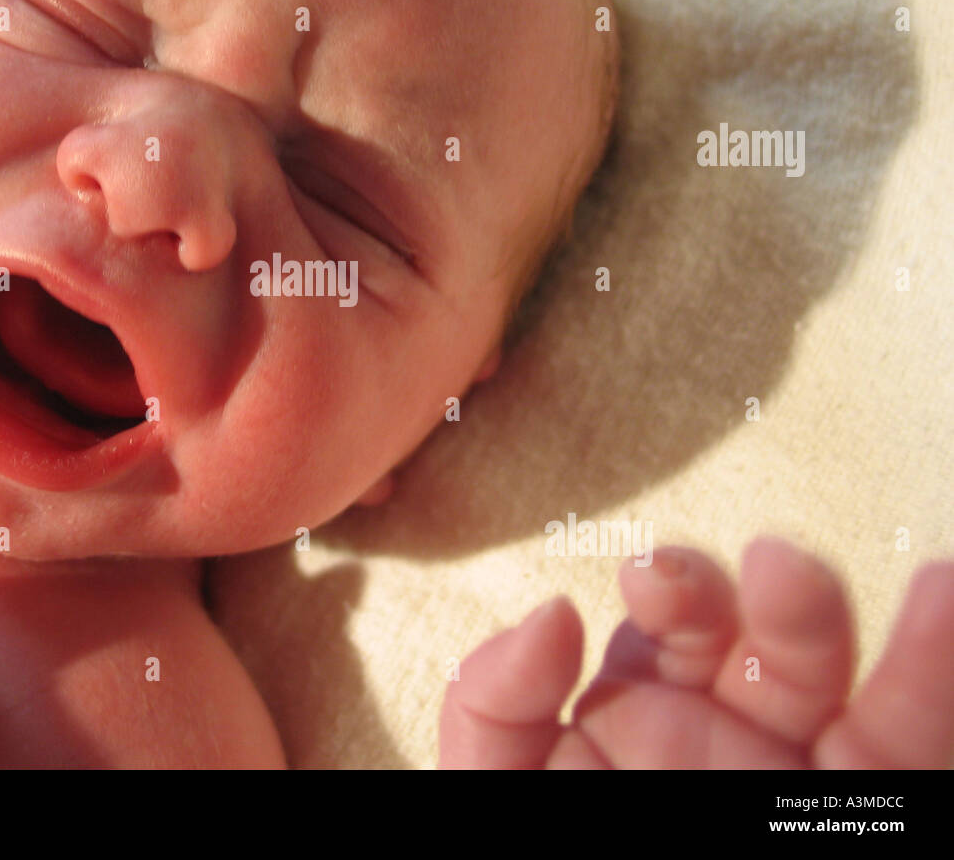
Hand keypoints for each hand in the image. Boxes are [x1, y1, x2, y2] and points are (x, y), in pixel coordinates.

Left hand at [439, 537, 953, 768]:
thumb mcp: (501, 806)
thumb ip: (494, 709)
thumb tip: (556, 611)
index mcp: (634, 732)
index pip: (665, 632)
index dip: (670, 590)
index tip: (652, 583)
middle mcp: (729, 752)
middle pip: (765, 647)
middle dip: (770, 597)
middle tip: (775, 568)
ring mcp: (807, 793)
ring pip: (857, 702)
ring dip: (886, 639)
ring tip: (920, 585)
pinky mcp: (882, 834)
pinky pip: (921, 755)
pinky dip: (941, 682)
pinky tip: (952, 610)